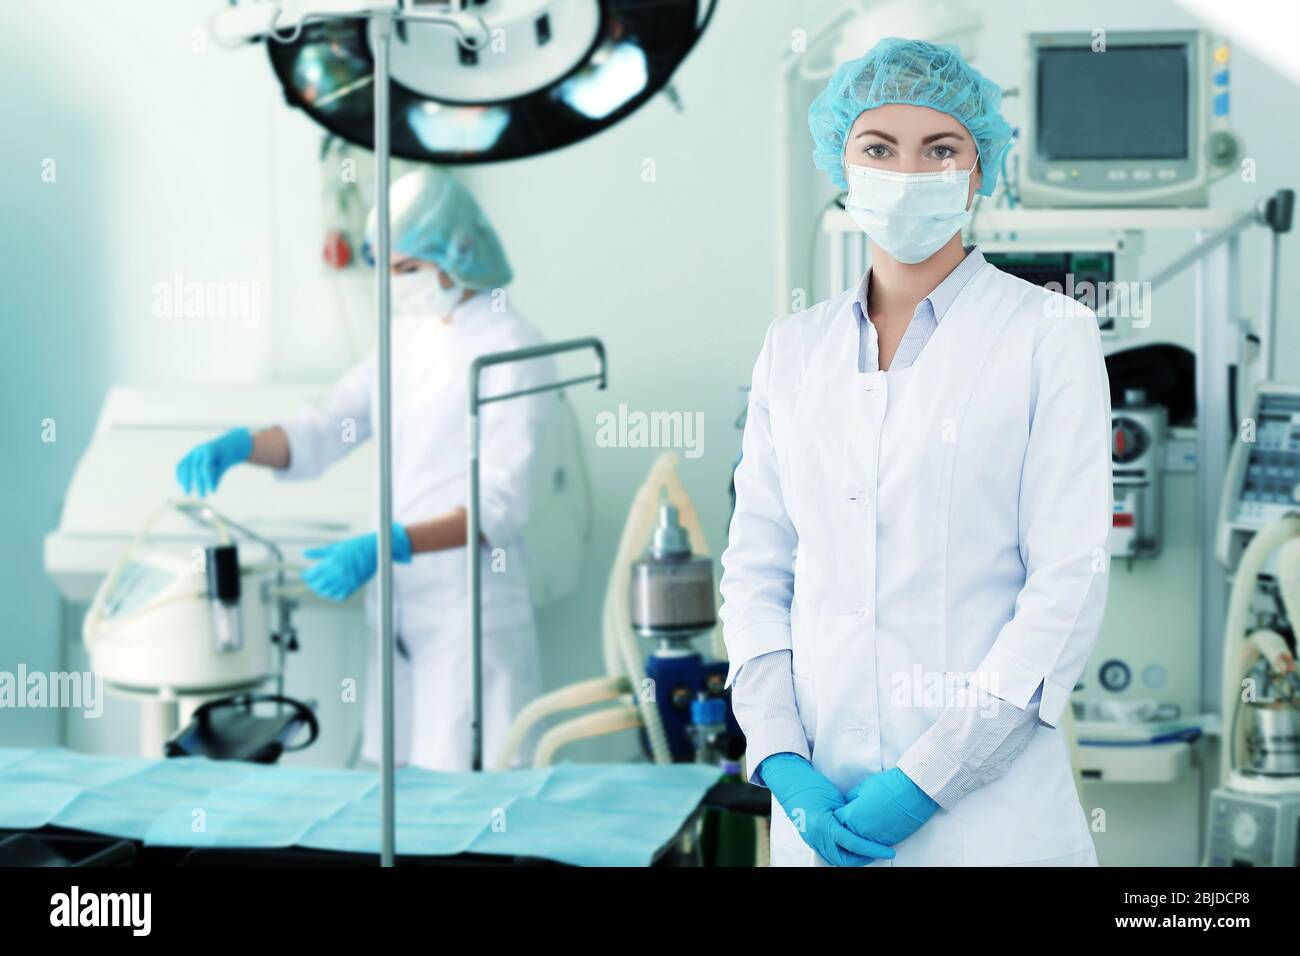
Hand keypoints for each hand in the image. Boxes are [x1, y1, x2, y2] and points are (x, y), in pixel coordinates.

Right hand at [175, 428, 252, 496]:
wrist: (226, 443)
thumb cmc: (228, 454)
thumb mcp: (225, 463)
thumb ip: (218, 474)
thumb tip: (213, 490)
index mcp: (209, 450)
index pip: (206, 467)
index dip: (209, 480)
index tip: (213, 492)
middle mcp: (198, 450)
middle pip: (194, 468)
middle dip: (197, 483)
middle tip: (202, 497)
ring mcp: (192, 452)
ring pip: (184, 466)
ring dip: (185, 480)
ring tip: (187, 492)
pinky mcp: (189, 455)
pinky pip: (181, 465)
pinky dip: (180, 474)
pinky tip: (181, 484)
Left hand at [302, 524, 412, 600]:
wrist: (374, 550)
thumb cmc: (355, 546)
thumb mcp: (335, 547)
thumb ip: (318, 553)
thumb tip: (305, 554)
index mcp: (331, 563)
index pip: (312, 575)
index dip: (306, 576)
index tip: (305, 574)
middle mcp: (338, 574)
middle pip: (317, 585)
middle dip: (312, 583)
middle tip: (311, 580)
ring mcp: (346, 581)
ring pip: (327, 593)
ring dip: (321, 590)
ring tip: (320, 585)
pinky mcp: (353, 586)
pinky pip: (339, 596)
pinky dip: (333, 595)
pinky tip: (331, 589)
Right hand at [759, 753, 894, 865]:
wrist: (790, 781)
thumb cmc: (812, 785)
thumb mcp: (835, 800)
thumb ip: (847, 816)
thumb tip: (863, 826)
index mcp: (823, 825)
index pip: (853, 844)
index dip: (873, 849)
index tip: (888, 851)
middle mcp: (816, 836)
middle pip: (843, 860)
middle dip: (862, 859)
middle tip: (877, 852)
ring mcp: (810, 839)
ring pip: (834, 859)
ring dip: (851, 858)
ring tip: (866, 850)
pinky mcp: (808, 838)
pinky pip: (826, 852)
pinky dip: (840, 852)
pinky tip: (849, 846)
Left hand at [834, 767, 938, 846]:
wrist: (913, 792)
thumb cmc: (888, 785)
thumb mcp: (862, 788)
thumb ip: (851, 800)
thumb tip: (846, 805)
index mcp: (852, 816)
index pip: (837, 821)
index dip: (838, 815)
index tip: (840, 811)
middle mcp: (862, 831)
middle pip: (846, 836)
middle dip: (845, 829)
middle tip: (847, 822)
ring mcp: (876, 838)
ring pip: (860, 844)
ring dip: (858, 837)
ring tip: (861, 827)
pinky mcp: (889, 841)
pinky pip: (875, 844)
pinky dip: (872, 839)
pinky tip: (873, 832)